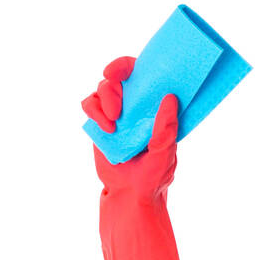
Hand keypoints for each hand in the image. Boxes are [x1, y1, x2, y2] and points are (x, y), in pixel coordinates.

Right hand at [82, 55, 180, 200]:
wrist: (130, 195)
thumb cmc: (153, 175)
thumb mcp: (165, 154)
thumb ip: (167, 129)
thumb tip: (170, 98)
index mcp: (156, 105)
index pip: (147, 73)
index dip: (135, 63)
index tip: (123, 69)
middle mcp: (136, 104)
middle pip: (122, 73)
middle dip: (115, 76)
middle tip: (117, 104)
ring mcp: (117, 112)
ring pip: (104, 87)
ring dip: (106, 99)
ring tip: (113, 125)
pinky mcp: (100, 122)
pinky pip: (90, 104)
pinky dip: (94, 112)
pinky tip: (106, 129)